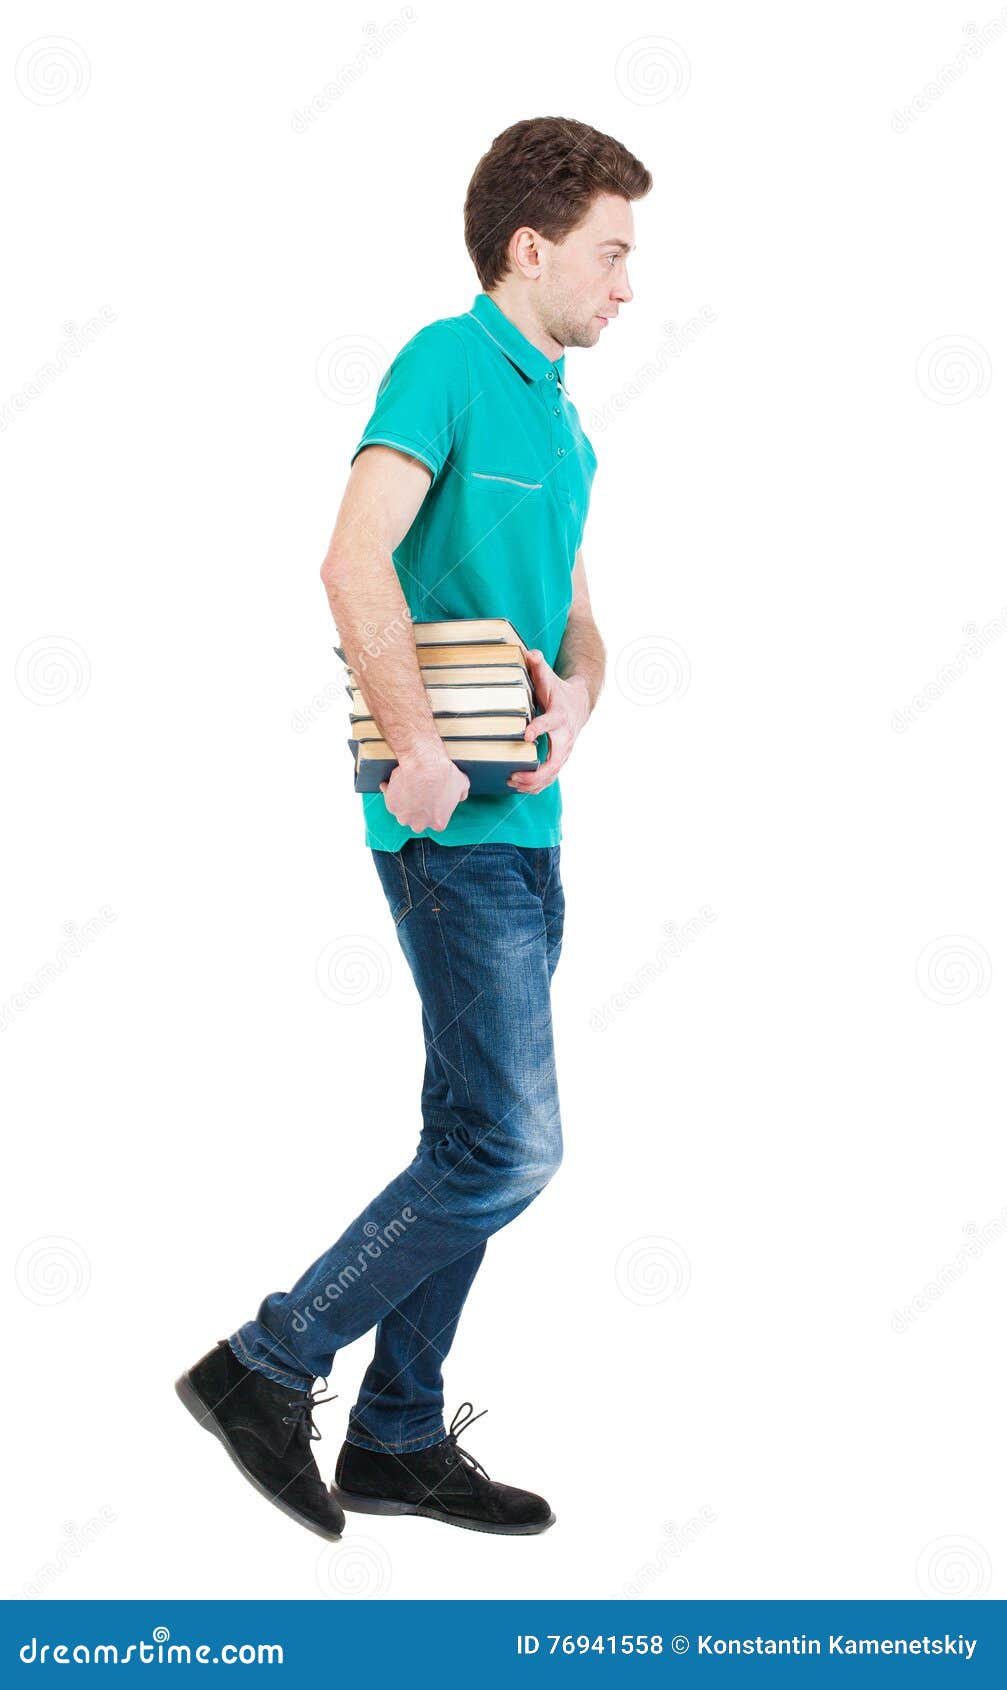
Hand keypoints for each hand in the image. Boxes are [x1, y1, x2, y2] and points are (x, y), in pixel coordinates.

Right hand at [380, 743, 469, 831]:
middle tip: (421, 794)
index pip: (436, 821)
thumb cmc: (442, 774)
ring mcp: (403, 816)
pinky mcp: (391, 805)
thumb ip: (460, 795)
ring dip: (405, 803)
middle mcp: (420, 824)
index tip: (432, 800)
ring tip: (409, 787)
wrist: (424, 763)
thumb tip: (460, 796)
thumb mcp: (462, 784)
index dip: (433, 809)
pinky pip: (390, 798)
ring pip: (403, 812)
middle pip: (418, 821)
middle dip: (418, 810)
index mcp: (438, 823)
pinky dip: (391, 791)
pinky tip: (399, 781)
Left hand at [508, 648, 590, 794]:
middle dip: (536, 771)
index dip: (540, 729)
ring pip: (553, 773)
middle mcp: (565, 737)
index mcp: (560, 716)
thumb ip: (538, 666)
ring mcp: (565, 751)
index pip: (551, 723)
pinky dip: (537, 786)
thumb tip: (529, 652)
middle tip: (514, 775)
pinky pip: (551, 777)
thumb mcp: (548, 678)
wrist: (579, 704)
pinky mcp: (561, 759)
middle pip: (555, 759)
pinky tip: (521, 788)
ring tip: (513, 783)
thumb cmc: (558, 691)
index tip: (525, 735)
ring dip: (534, 782)